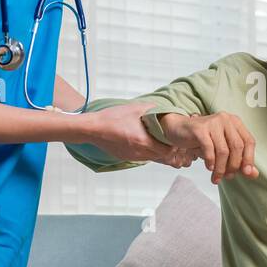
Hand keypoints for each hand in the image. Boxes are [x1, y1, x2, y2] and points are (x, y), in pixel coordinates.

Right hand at [78, 102, 195, 167]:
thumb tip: (165, 109)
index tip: (174, 137)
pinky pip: (142, 157)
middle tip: (168, 139)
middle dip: (167, 149)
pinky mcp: (126, 157)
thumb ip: (153, 109)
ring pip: (152, 158)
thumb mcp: (136, 108)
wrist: (93, 129)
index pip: (168, 151)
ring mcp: (133, 157)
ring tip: (157, 139)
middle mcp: (140, 152)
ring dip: (157, 150)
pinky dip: (147, 151)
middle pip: (162, 157)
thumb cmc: (112, 118)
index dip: (173, 145)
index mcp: (144, 141)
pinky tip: (144, 141)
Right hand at [159, 112, 257, 183]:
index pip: (249, 141)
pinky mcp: (200, 129)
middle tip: (228, 177)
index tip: (246, 173)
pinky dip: (211, 161)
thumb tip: (254, 174)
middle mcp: (226, 120)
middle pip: (237, 147)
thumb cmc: (203, 139)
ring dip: (221, 168)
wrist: (179, 129)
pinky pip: (209, 149)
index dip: (249, 159)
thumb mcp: (222, 149)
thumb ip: (239, 160)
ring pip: (223, 151)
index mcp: (235, 123)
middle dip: (234, 166)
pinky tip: (209, 168)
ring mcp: (213, 122)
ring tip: (217, 178)